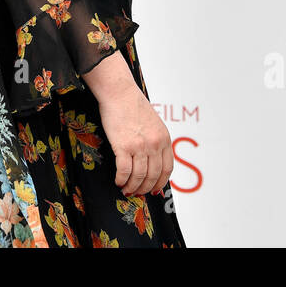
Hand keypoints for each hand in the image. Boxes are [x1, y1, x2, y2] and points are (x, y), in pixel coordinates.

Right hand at [96, 77, 174, 196]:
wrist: (119, 93)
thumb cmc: (133, 106)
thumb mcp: (153, 124)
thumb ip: (156, 141)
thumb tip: (152, 161)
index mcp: (164, 139)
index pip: (167, 169)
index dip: (160, 183)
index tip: (154, 190)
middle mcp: (155, 144)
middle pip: (153, 176)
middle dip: (145, 188)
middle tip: (137, 193)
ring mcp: (140, 146)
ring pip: (138, 176)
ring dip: (132, 187)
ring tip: (126, 189)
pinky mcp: (123, 146)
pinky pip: (124, 170)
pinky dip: (121, 179)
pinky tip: (118, 181)